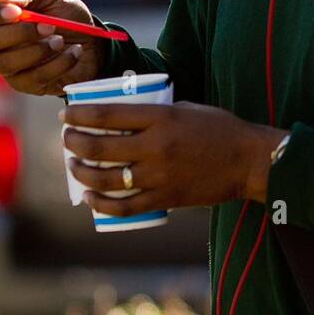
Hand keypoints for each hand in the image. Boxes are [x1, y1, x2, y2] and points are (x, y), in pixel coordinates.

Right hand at [0, 0, 105, 95]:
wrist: (94, 41)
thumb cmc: (66, 14)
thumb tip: (0, 0)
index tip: (15, 12)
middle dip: (20, 33)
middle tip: (50, 26)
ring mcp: (9, 67)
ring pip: (5, 64)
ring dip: (38, 50)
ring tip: (61, 40)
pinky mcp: (27, 85)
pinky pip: (33, 78)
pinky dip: (58, 63)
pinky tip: (72, 52)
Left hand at [60, 101, 287, 213]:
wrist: (248, 161)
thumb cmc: (219, 129)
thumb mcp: (186, 107)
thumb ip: (155, 112)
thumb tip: (123, 115)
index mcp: (161, 118)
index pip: (107, 114)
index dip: (79, 114)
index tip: (65, 114)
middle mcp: (156, 147)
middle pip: (99, 146)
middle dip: (73, 142)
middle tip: (66, 139)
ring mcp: (159, 176)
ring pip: (106, 179)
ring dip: (81, 172)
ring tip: (73, 165)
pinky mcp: (165, 199)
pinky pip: (125, 207)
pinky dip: (102, 204)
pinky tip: (90, 198)